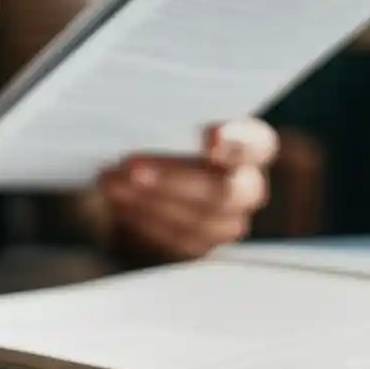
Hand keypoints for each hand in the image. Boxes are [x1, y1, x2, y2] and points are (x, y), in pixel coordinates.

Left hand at [100, 119, 277, 261]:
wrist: (136, 182)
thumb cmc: (155, 141)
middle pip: (224, 191)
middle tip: (132, 168)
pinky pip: (179, 241)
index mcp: (251, 147)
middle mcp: (247, 187)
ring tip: (112, 185)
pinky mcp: (200, 246)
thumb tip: (134, 135)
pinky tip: (120, 205)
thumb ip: (163, 122)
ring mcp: (228, 222)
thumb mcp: (159, 123)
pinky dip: (146, 221)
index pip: (256, 144)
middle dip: (174, 180)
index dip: (236, 142)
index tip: (209, 138)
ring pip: (200, 221)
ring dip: (151, 202)